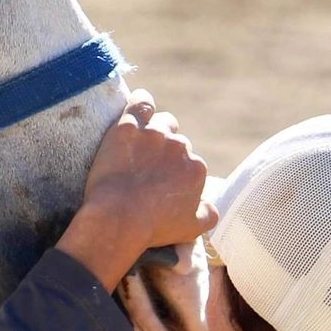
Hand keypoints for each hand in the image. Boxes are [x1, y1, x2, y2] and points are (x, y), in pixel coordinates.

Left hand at [58, 94, 215, 289]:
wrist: (120, 218)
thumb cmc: (154, 227)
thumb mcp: (192, 228)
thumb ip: (208, 213)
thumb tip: (210, 204)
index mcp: (197, 170)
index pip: (191, 163)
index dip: (175, 173)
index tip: (161, 183)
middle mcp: (181, 148)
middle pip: (177, 142)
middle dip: (165, 153)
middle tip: (146, 168)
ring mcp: (155, 134)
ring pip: (162, 122)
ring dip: (155, 129)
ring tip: (140, 143)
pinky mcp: (129, 127)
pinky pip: (141, 102)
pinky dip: (141, 102)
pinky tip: (139, 105)